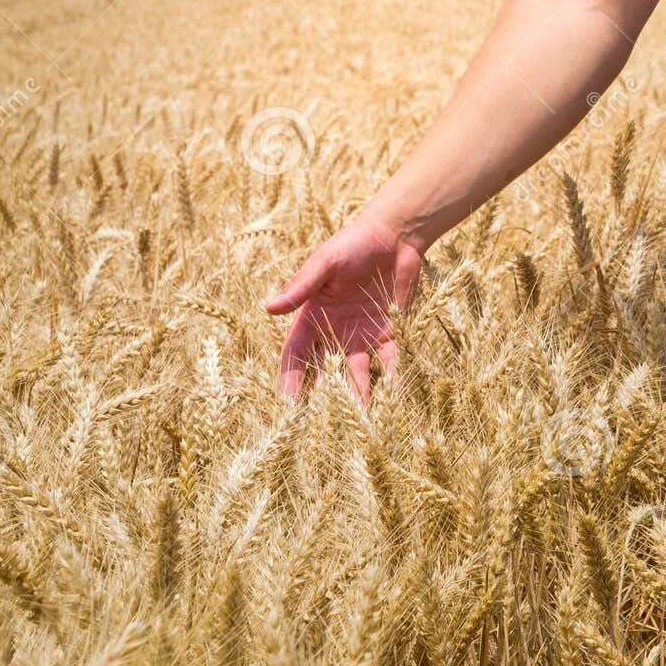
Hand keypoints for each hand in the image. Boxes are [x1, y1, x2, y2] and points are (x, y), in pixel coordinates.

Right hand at [265, 209, 423, 404]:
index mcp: (313, 316)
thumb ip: (301, 287)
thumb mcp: (324, 263)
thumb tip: (269, 308)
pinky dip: (393, 380)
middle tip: (320, 430)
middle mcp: (335, 332)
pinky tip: (395, 399)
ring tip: (361, 423)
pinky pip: (391, 363)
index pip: (297, 355)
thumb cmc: (353, 243)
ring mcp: (363, 336)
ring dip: (359, 397)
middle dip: (322, 400)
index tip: (289, 408)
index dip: (291, 380)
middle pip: (324, 372)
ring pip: (358, 375)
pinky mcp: (391, 334)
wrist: (396, 235)